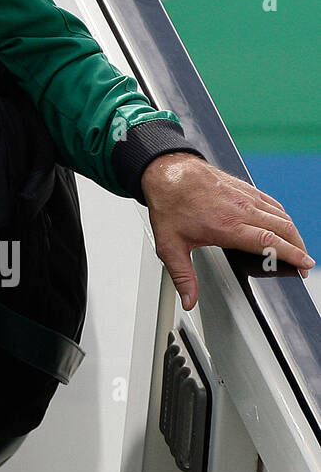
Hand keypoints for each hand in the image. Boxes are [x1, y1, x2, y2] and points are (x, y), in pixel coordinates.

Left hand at [142, 153, 311, 309]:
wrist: (167, 171)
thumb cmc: (169, 204)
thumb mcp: (169, 246)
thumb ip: (183, 276)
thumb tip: (189, 300)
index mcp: (227, 226)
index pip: (270, 242)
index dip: (293, 255)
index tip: (305, 265)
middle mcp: (241, 210)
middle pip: (284, 229)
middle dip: (300, 248)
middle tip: (305, 263)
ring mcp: (245, 197)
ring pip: (281, 215)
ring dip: (293, 233)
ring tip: (297, 248)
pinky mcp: (245, 187)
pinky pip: (272, 203)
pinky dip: (283, 216)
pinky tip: (282, 224)